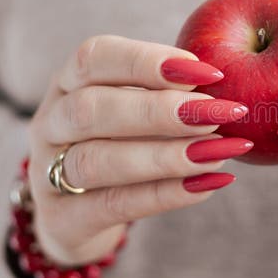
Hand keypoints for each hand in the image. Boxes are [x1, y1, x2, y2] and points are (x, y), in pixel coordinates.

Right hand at [27, 35, 251, 266]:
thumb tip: (230, 88)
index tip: (206, 73)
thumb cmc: (118, 145)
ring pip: (96, 161)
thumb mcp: (132, 110)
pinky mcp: (62, 220)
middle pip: (91, 109)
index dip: (148, 61)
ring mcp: (47, 174)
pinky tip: (207, 185)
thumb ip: (167, 95)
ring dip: (164, 156)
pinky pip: (114, 205)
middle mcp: (50, 124)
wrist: (76, 215)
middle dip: (159, 111)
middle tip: (217, 114)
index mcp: (67, 83)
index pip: (95, 57)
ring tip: (218, 153)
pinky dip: (165, 194)